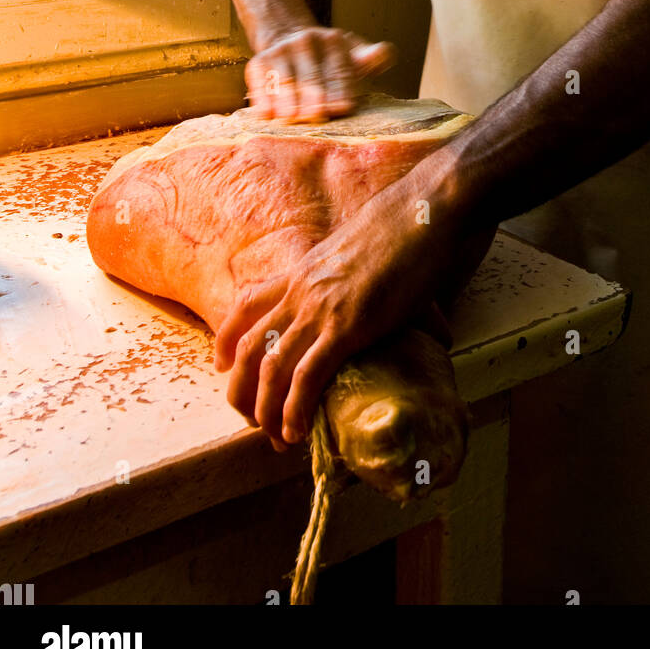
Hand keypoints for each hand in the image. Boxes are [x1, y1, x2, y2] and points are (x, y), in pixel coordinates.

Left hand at [213, 185, 453, 447]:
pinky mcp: (348, 326)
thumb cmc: (406, 223)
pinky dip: (296, 409)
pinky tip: (297, 431)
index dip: (227, 340)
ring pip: (271, 368)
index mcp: (302, 270)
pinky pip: (307, 376)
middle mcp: (301, 291)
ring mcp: (321, 308)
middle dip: (242, 391)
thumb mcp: (361, 248)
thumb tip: (380, 291)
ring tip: (275, 438)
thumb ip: (356, 273)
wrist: (426, 210)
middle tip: (253, 420)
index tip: (223, 366)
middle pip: (248, 347)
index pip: (244, 305)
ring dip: (267, 410)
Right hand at [245, 27, 396, 122]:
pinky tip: (266, 115)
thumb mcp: (353, 56)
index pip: (339, 70)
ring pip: (284, 80)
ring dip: (287, 100)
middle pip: (311, 77)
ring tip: (291, 117)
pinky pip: (260, 82)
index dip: (341, 91)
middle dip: (314, 98)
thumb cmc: (329, 61)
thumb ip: (371, 58)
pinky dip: (262, 98)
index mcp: (333, 41)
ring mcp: (281, 51)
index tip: (343, 108)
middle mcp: (305, 41)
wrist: (291, 43)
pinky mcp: (258, 62)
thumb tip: (383, 52)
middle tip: (316, 116)